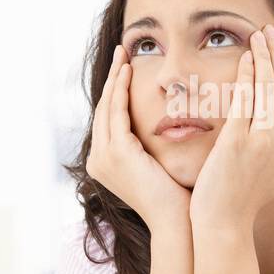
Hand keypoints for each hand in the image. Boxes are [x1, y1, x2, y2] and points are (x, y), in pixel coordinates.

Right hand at [87, 44, 191, 232]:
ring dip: (116, 77)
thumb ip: (149, 147)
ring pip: (106, 105)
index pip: (108, 119)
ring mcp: (103, 156)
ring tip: (124, 54)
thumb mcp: (156, 167)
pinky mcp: (117, 152)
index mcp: (104, 164)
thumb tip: (163, 125)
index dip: (115, 91)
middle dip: (112, 77)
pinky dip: (121, 89)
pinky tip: (129, 72)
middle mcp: (97, 160)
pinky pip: (116, 111)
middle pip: (102, 108)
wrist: (177, 221)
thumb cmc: (176, 198)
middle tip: (122, 51)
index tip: (125, 68)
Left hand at [189, 24, 273, 233]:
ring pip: (270, 88)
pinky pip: (246, 101)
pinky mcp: (238, 144)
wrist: (224, 222)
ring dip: (265, 57)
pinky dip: (248, 75)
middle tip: (269, 31)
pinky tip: (245, 57)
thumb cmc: (242, 197)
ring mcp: (263, 142)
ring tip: (257, 36)